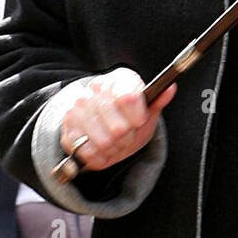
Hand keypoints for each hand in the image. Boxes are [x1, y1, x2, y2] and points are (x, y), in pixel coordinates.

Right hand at [60, 66, 174, 171]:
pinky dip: (100, 157)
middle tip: (127, 134)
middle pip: (118, 127)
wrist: (101, 123)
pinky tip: (103, 148)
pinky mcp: (67, 129)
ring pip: (104, 142)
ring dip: (115, 148)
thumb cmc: (129, 116)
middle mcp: (93, 90)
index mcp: (118, 79)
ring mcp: (76, 109)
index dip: (138, 116)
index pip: (128, 98)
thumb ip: (158, 100)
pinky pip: (88, 153)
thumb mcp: (147, 109)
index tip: (140, 121)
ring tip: (116, 142)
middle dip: (127, 137)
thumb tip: (170, 88)